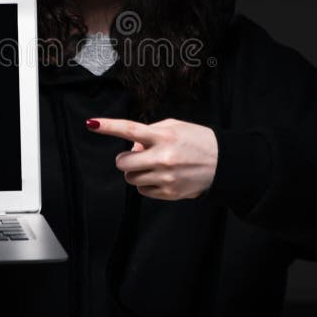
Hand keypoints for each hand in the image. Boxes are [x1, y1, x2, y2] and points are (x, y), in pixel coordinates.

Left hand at [86, 117, 218, 200]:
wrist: (224, 163)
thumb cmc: (197, 141)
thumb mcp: (175, 127)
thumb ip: (149, 131)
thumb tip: (131, 147)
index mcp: (163, 136)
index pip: (129, 129)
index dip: (108, 126)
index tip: (91, 123)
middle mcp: (162, 157)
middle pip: (122, 162)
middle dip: (125, 159)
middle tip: (136, 156)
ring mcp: (165, 177)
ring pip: (130, 177)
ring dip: (136, 172)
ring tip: (155, 166)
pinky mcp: (169, 192)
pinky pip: (142, 190)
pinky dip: (146, 183)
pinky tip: (162, 177)